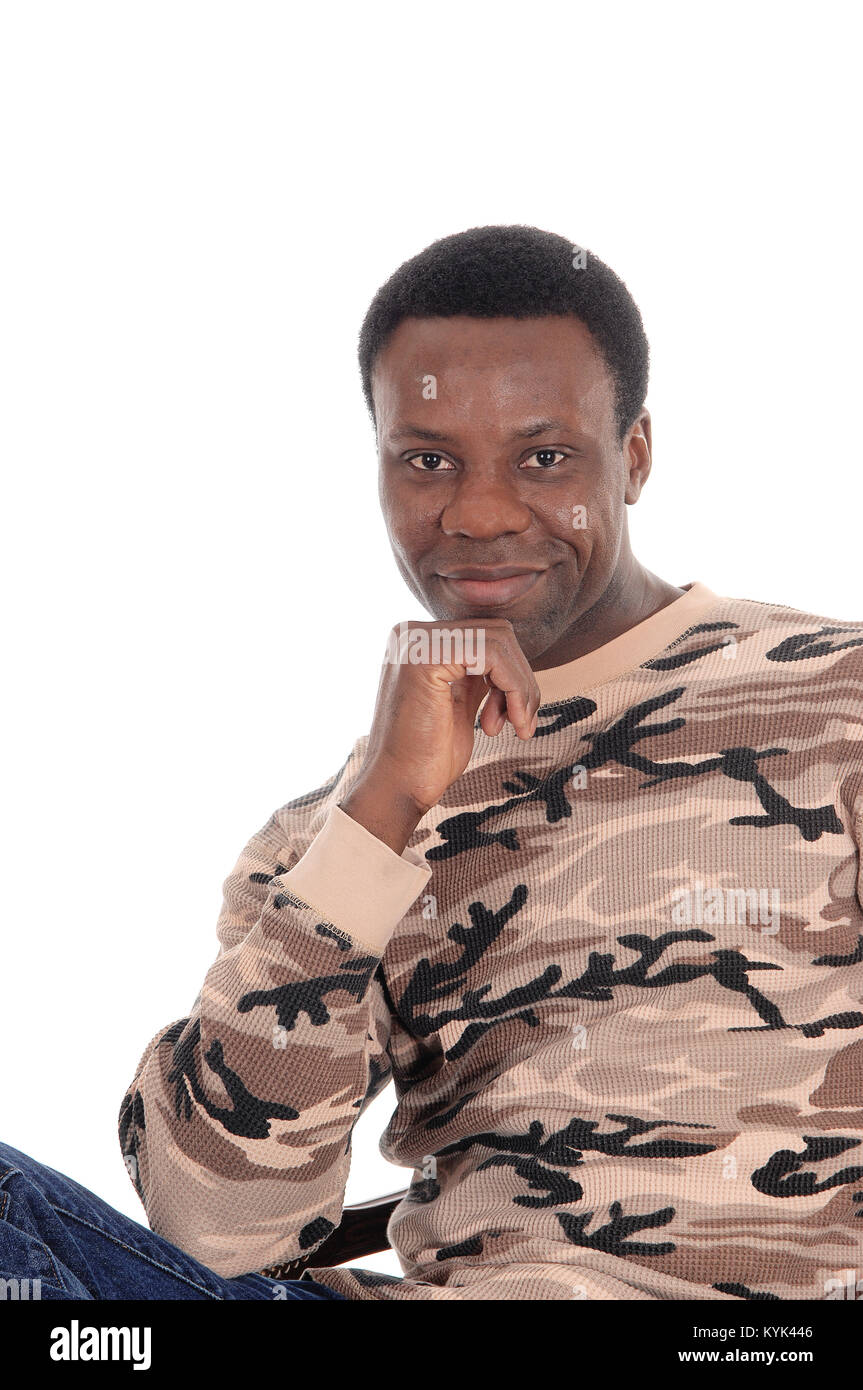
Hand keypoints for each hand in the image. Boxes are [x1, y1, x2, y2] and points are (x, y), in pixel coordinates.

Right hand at [339, 619, 539, 852]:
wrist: (397, 788)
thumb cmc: (427, 756)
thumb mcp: (459, 702)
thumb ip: (476, 674)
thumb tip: (512, 655)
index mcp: (417, 642)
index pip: (486, 635)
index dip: (512, 674)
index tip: (515, 717)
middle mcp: (412, 633)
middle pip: (497, 632)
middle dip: (520, 679)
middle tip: (521, 723)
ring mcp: (416, 641)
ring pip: (500, 641)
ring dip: (521, 688)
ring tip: (515, 726)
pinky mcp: (425, 657)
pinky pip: (493, 655)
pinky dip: (515, 688)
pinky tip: (509, 723)